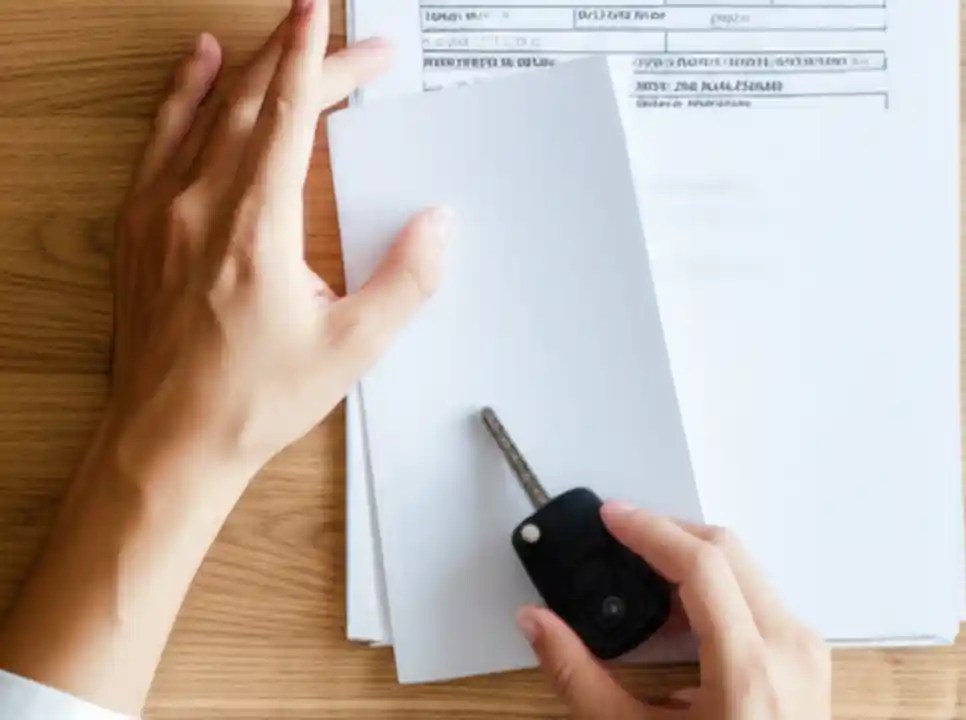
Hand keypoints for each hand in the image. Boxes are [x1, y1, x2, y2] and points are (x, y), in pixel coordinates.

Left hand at [110, 0, 449, 489]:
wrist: (167, 441)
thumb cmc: (250, 399)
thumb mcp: (352, 348)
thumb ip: (404, 281)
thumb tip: (437, 225)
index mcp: (257, 227)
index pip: (288, 114)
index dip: (316, 59)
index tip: (327, 17)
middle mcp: (202, 205)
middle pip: (251, 99)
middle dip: (299, 56)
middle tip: (339, 36)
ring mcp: (163, 211)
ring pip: (205, 109)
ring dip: (246, 64)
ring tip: (278, 32)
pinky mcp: (141, 227)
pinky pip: (160, 138)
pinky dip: (181, 94)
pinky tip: (196, 69)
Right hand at [517, 504, 831, 719]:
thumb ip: (580, 679)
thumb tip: (538, 625)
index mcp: (751, 669)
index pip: (702, 564)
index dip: (650, 530)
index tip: (611, 516)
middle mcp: (790, 648)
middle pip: (728, 552)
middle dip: (669, 534)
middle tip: (619, 535)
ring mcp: (806, 651)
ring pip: (747, 569)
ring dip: (693, 561)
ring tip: (642, 575)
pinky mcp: (808, 658)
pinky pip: (760, 597)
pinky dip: (717, 590)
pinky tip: (679, 612)